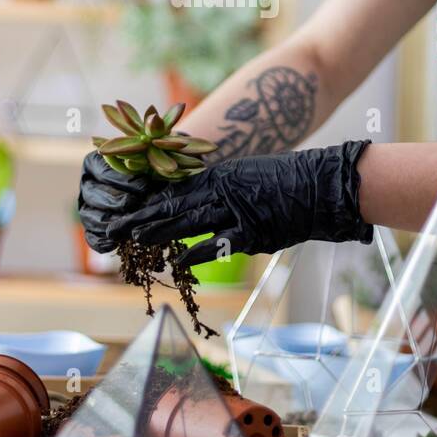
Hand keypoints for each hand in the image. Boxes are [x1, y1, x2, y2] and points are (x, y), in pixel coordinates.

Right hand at [78, 150, 151, 251]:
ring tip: (126, 225)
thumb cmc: (149, 173)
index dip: (123, 180)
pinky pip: (89, 236)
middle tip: (134, 205)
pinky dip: (99, 242)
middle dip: (115, 200)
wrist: (151, 192)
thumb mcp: (146, 165)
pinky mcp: (90, 227)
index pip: (104, 172)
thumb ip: (144, 168)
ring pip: (89, 216)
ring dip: (108, 222)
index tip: (144, 187)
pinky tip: (112, 245)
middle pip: (94, 194)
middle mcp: (86, 185)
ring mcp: (86, 207)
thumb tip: (149, 182)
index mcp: (93, 164)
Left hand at [105, 141, 373, 268]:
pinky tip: (177, 262)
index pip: (175, 189)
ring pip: (189, 222)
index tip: (125, 209)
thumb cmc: (286, 180)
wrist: (321, 186)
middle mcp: (223, 190)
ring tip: (135, 242)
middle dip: (143, 218)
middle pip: (174, 205)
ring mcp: (237, 211)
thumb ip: (221, 190)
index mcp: (221, 175)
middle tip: (115, 228)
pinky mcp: (253, 232)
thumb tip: (194, 202)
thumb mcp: (247, 176)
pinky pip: (218, 244)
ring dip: (159, 234)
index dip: (149, 201)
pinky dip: (197, 253)